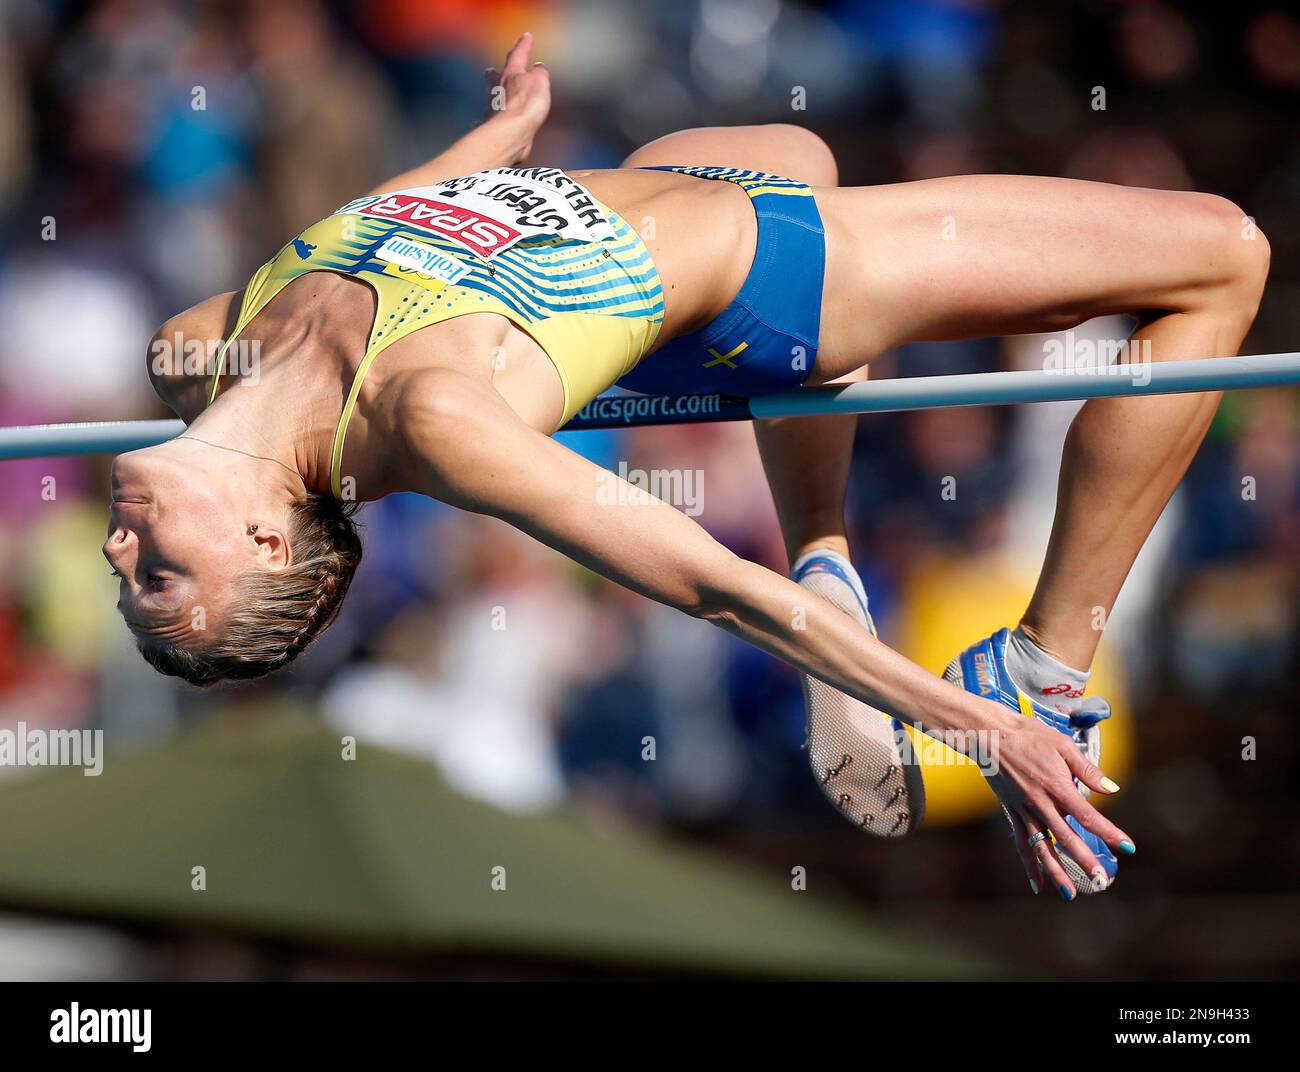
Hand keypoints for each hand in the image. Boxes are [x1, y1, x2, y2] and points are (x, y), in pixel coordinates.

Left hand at [484, 32, 550, 162]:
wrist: (513, 131)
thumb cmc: (527, 105)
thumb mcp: (540, 82)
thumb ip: (539, 73)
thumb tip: (538, 68)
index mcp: (511, 75)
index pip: (518, 55)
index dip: (523, 46)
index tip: (527, 37)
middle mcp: (498, 90)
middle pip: (494, 78)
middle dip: (494, 73)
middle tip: (490, 70)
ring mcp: (493, 109)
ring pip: (490, 99)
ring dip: (491, 97)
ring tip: (491, 98)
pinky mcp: (492, 127)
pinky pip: (486, 121)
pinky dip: (485, 120)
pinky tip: (479, 122)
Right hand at [982, 714, 1132, 898]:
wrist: (989, 734)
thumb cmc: (1028, 735)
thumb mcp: (1062, 745)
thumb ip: (1087, 770)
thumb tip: (1112, 788)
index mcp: (1057, 786)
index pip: (1088, 816)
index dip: (1109, 832)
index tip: (1128, 847)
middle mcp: (1040, 803)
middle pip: (1065, 838)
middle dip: (1084, 861)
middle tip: (1100, 880)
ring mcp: (1024, 810)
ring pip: (1041, 846)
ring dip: (1056, 871)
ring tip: (1069, 894)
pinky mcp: (1012, 812)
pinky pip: (1022, 842)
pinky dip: (1029, 862)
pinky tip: (1038, 882)